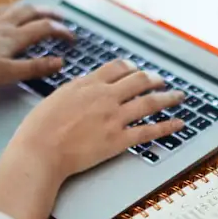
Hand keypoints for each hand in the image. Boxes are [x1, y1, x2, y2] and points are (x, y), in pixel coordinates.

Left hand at [0, 3, 74, 86]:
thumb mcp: (7, 74)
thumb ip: (35, 68)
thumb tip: (60, 62)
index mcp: (13, 37)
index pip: (44, 29)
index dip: (62, 31)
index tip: (72, 38)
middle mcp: (1, 25)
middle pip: (29, 12)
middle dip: (48, 13)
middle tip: (60, 16)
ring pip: (9, 9)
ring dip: (25, 9)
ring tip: (32, 10)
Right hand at [5, 59, 185, 181]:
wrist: (40, 151)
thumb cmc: (39, 129)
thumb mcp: (56, 97)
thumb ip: (76, 91)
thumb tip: (84, 88)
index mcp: (88, 84)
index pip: (117, 68)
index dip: (131, 67)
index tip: (137, 70)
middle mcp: (105, 97)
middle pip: (138, 80)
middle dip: (154, 79)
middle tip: (161, 80)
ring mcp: (114, 118)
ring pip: (150, 102)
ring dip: (168, 97)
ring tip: (178, 96)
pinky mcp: (119, 140)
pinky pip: (149, 131)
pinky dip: (167, 127)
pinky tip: (178, 124)